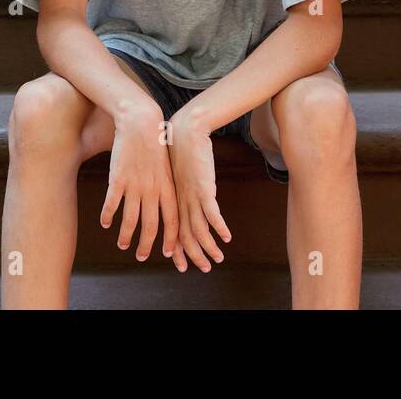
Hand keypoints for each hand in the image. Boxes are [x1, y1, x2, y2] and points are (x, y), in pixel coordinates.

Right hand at [101, 101, 180, 263]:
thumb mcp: (167, 167)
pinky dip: (108, 216)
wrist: (141, 122)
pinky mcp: (118, 178)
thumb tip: (167, 205)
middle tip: (141, 257)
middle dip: (146, 245)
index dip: (170, 239)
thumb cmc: (155, 144)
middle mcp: (153, 189)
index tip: (169, 253)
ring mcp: (135, 185)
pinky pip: (112, 203)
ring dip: (126, 236)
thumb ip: (167, 187)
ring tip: (123, 245)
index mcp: (168, 187)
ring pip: (130, 219)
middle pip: (150, 225)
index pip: (172, 220)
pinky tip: (105, 223)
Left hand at [164, 107, 231, 272]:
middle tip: (204, 269)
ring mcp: (191, 197)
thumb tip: (187, 202)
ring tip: (218, 258)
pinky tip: (227, 238)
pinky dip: (219, 228)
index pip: (173, 233)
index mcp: (173, 201)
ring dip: (209, 247)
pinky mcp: (204, 189)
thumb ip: (182, 191)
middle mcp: (180, 203)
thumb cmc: (181, 152)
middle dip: (194, 256)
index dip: (177, 251)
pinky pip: (212, 214)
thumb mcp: (178, 176)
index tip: (181, 266)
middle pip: (185, 237)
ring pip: (198, 230)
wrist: (184, 132)